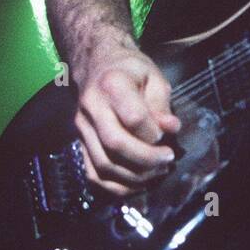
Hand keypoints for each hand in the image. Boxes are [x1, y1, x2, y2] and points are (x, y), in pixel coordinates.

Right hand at [74, 40, 181, 196]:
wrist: (98, 64)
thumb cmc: (130, 70)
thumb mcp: (154, 77)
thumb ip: (162, 104)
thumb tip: (170, 129)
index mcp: (113, 83)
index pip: (133, 117)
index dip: (153, 132)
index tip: (165, 134)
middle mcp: (92, 106)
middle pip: (115, 144)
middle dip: (146, 159)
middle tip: (167, 159)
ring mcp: (82, 127)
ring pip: (103, 164)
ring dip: (134, 176)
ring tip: (156, 171)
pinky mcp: (79, 142)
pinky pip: (93, 174)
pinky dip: (116, 186)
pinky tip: (137, 182)